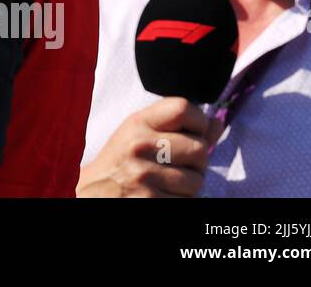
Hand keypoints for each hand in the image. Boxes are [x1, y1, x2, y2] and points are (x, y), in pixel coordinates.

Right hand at [77, 96, 224, 197]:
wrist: (93, 191)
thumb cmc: (121, 161)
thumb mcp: (140, 134)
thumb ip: (178, 127)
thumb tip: (217, 123)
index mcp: (138, 123)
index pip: (183, 108)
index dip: (199, 121)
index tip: (194, 132)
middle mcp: (140, 146)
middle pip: (199, 149)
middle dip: (197, 162)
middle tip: (178, 165)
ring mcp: (144, 175)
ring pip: (197, 180)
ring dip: (189, 186)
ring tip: (168, 182)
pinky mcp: (149, 200)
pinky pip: (187, 201)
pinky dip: (180, 201)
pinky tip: (162, 194)